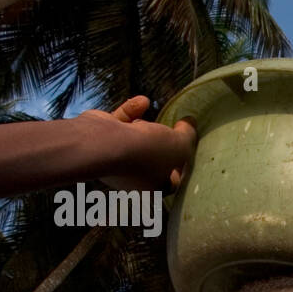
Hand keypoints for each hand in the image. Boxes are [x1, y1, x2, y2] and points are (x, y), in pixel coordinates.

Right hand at [73, 95, 196, 191]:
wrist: (101, 143)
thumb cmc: (145, 152)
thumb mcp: (179, 146)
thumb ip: (188, 137)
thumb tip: (191, 124)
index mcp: (151, 190)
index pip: (171, 184)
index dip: (183, 169)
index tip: (188, 153)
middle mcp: (131, 178)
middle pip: (153, 162)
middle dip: (162, 146)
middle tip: (171, 134)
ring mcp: (114, 159)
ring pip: (135, 142)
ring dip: (145, 128)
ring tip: (153, 121)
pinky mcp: (101, 139)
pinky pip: (121, 124)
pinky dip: (132, 112)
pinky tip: (143, 101)